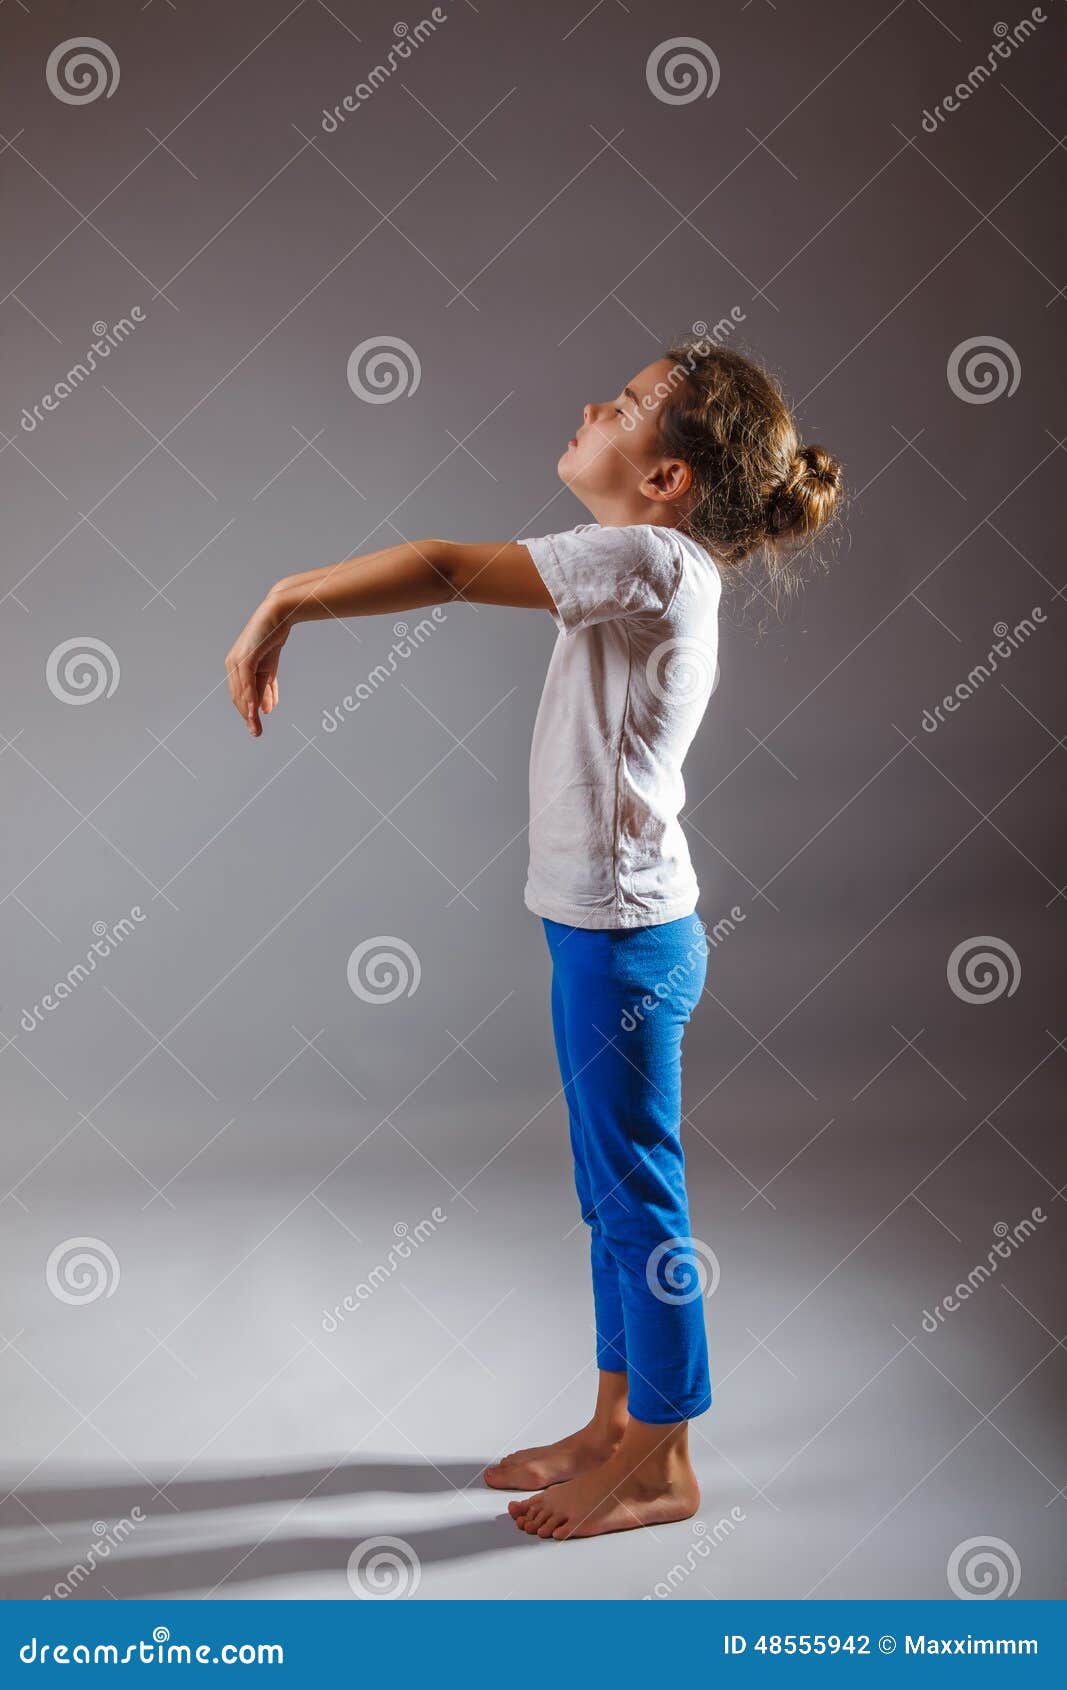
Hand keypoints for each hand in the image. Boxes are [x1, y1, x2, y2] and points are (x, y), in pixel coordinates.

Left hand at [225, 592, 292, 736]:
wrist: (277, 615)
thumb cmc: (271, 638)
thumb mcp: (269, 668)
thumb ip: (266, 688)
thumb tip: (265, 710)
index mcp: (236, 667)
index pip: (240, 695)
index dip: (247, 712)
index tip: (255, 728)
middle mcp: (233, 664)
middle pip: (239, 696)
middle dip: (247, 716)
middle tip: (255, 733)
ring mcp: (237, 660)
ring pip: (242, 691)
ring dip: (248, 711)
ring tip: (254, 726)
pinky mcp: (246, 656)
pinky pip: (247, 681)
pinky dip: (251, 697)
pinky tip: (254, 710)